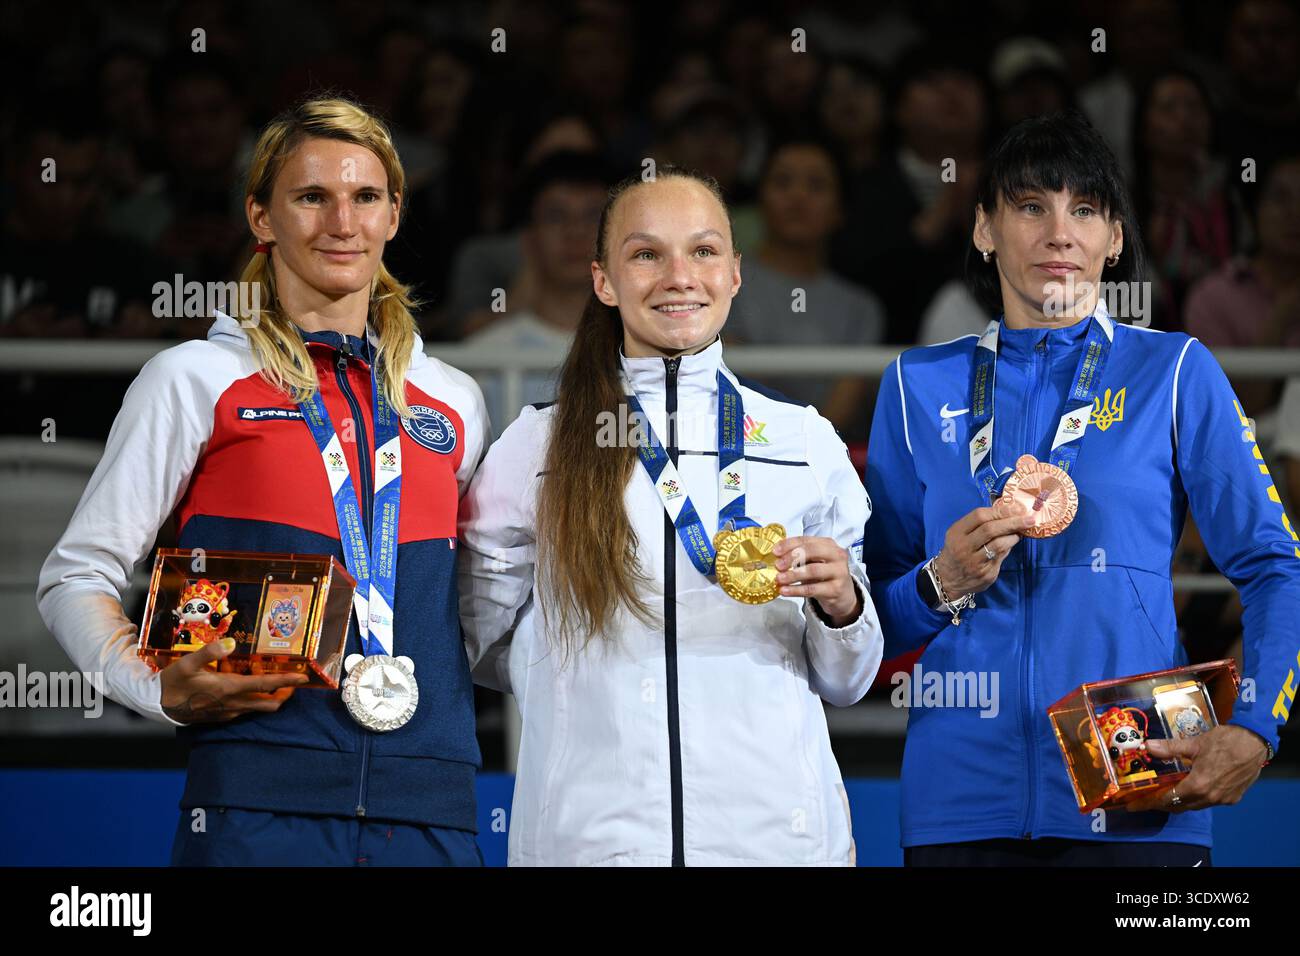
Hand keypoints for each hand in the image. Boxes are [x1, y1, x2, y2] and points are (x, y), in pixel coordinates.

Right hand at [160, 637, 308, 723]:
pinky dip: (252, 697)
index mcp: (229, 689)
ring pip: (258, 706)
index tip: (304, 677)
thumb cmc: (173, 682)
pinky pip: (245, 708)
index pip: (266, 686)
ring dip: (267, 693)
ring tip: (263, 674)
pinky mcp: (223, 716)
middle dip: (284, 692)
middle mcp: (234, 704)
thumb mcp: (187, 663)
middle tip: (291, 679)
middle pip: (270, 703)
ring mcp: (229, 712)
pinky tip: (241, 682)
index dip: (287, 682)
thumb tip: (230, 643)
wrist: (158, 706)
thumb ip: (209, 651)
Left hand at [773, 536, 861, 626]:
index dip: (789, 544)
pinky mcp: (836, 589)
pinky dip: (796, 590)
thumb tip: (777, 556)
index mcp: (828, 544)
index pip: (806, 540)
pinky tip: (785, 591)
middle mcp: (836, 555)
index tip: (775, 551)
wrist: (843, 595)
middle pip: (812, 551)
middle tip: (778, 565)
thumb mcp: (814, 562)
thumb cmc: (825, 575)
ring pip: (813, 570)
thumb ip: (799, 556)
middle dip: (791, 557)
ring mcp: (839, 572)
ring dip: (793, 575)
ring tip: (779, 579)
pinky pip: (813, 589)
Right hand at [933, 506, 1033, 596]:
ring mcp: (974, 562)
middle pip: (990, 529)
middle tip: (1029, 519)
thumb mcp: (960, 534)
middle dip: (1013, 522)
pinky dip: (1009, 547)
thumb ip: (979, 524)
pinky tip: (1012, 542)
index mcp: (956, 532)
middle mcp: (963, 547)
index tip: (1016, 508)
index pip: (979, 516)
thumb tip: (1008, 512)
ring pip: (998, 544)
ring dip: (1013, 536)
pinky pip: (1000, 557)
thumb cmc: (957, 550)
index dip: (1000, 511)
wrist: (947, 579)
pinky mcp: (984, 573)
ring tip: (1020, 532)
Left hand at [1123, 725, 1268, 812]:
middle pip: (1181, 806)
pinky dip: (1196, 799)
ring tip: (1165, 794)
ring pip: (1195, 806)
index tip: (1135, 804)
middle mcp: (1211, 797)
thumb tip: (1147, 746)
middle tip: (1147, 799)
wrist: (1256, 742)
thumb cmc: (1225, 741)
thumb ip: (1169, 748)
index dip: (1150, 802)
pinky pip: (1209, 802)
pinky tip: (1189, 789)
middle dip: (1162, 804)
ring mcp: (1223, 800)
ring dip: (1179, 802)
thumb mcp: (1194, 743)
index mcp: (1199, 785)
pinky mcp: (1233, 798)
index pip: (1168, 799)